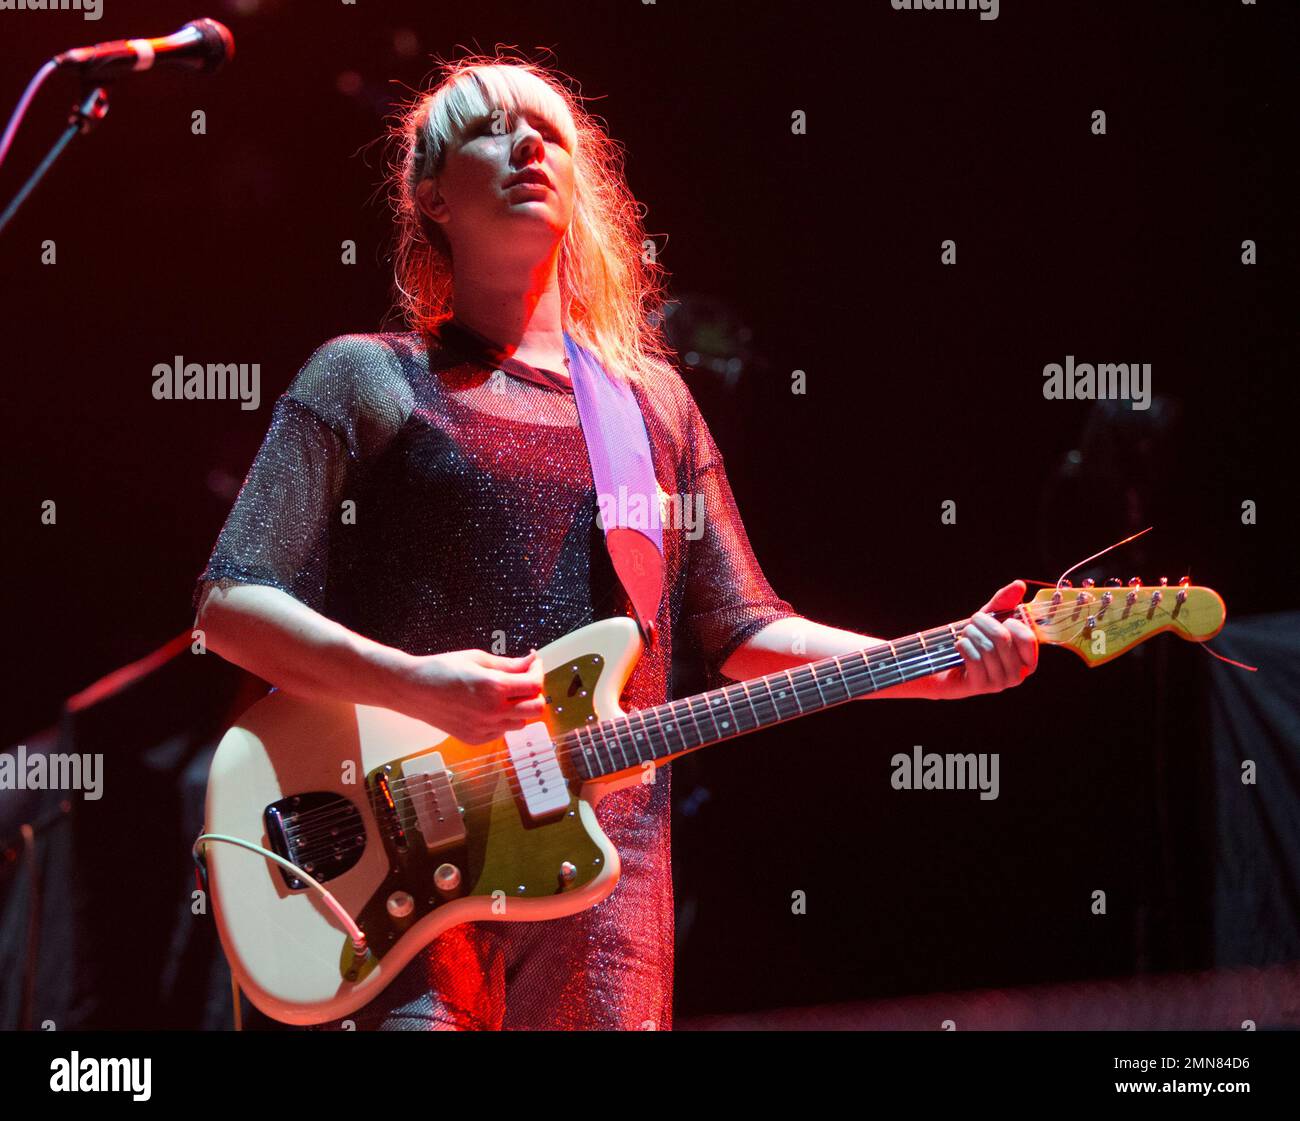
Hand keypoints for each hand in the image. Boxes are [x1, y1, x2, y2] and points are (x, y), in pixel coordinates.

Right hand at [394, 647, 546, 742]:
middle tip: (525, 680)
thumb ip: (509, 664)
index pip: (535, 685)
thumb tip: (531, 661)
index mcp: (493, 688)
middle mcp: (491, 712)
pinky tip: (487, 706)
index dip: (538, 671)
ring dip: (519, 707)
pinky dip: (502, 719)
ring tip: (504, 693)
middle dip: (535, 692)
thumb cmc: (442, 669)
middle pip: (536, 708)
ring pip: (521, 722)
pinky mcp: (475, 739)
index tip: (533, 664)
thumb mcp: (478, 658)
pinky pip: (502, 731)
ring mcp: (484, 728)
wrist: (413, 690)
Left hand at [930, 580, 1037, 699]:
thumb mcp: (991, 620)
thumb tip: (1020, 584)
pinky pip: (973, 658)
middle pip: (1003, 639)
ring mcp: (999, 684)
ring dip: (971, 633)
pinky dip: (963, 645)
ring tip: (965, 632)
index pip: (1028, 638)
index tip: (1000, 619)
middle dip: (984, 623)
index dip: (1011, 623)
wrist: (947, 666)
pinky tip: (960, 645)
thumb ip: (1006, 602)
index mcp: (1027, 660)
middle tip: (974, 620)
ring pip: (986, 647)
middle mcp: (1017, 675)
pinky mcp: (980, 686)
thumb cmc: (975, 642)